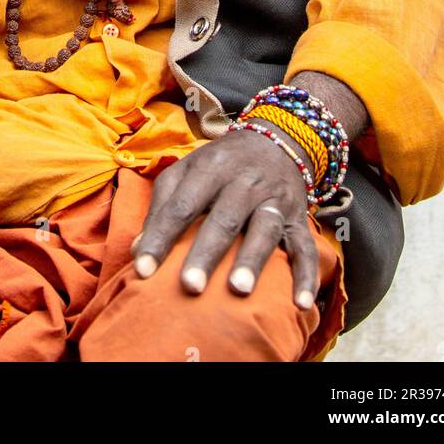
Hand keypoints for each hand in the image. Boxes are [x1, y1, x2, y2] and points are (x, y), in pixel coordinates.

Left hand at [130, 122, 317, 308]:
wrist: (276, 139)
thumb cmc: (221, 163)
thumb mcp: (188, 169)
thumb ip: (163, 204)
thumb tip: (138, 249)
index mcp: (210, 168)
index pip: (181, 205)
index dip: (161, 236)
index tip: (143, 270)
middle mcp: (243, 182)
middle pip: (223, 219)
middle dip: (205, 253)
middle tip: (188, 287)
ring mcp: (274, 200)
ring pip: (264, 230)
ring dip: (252, 260)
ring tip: (238, 291)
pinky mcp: (299, 217)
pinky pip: (306, 247)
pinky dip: (306, 275)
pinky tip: (301, 304)